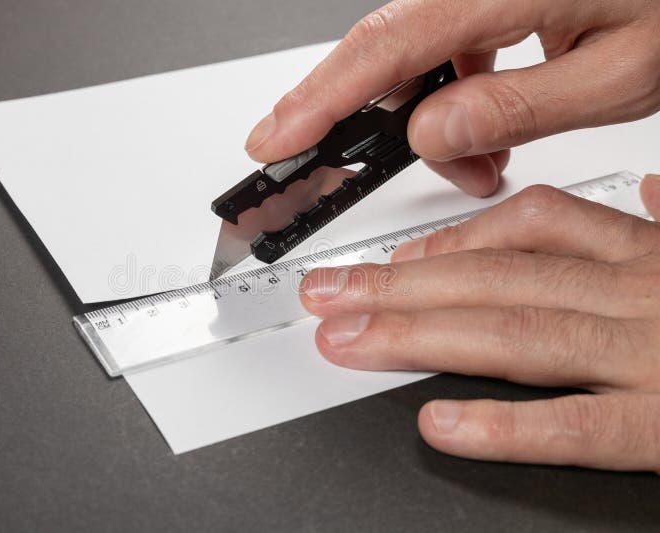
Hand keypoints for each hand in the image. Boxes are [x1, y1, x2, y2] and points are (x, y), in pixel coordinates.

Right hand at [245, 0, 659, 196]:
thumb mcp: (621, 74)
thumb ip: (521, 106)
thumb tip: (432, 131)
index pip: (391, 47)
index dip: (323, 98)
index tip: (277, 138)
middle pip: (385, 48)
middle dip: (360, 117)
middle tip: (348, 167)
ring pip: (418, 58)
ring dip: (427, 119)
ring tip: (475, 166)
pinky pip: (449, 50)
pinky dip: (453, 98)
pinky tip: (484, 130)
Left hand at [299, 175, 659, 471]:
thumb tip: (650, 188)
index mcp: (645, 256)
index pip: (533, 224)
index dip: (452, 237)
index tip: (396, 254)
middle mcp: (640, 296)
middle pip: (496, 277)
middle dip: (398, 285)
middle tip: (330, 294)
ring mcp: (651, 358)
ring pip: (514, 335)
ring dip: (418, 335)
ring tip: (351, 341)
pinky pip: (572, 426)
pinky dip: (500, 426)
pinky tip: (437, 422)